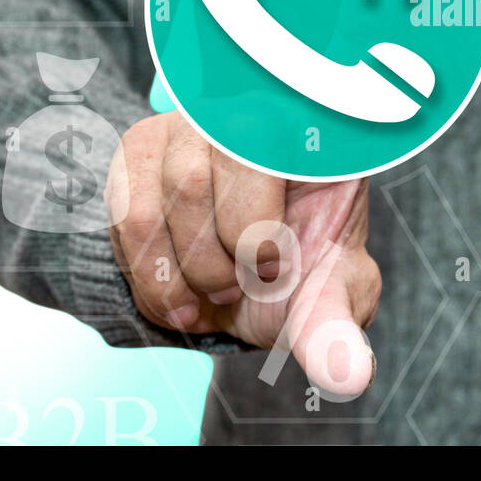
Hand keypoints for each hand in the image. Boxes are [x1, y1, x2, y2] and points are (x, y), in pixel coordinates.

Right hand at [104, 112, 379, 395]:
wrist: (241, 271)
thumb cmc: (297, 269)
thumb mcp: (325, 294)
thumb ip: (333, 324)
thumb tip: (350, 375)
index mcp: (318, 129)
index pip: (293, 136)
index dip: (272, 216)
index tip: (275, 265)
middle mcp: (254, 105)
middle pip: (235, 160)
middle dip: (235, 249)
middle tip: (244, 283)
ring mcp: (194, 118)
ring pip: (180, 187)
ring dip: (194, 266)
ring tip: (219, 287)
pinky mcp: (142, 146)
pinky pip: (131, 211)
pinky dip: (153, 271)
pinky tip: (180, 290)